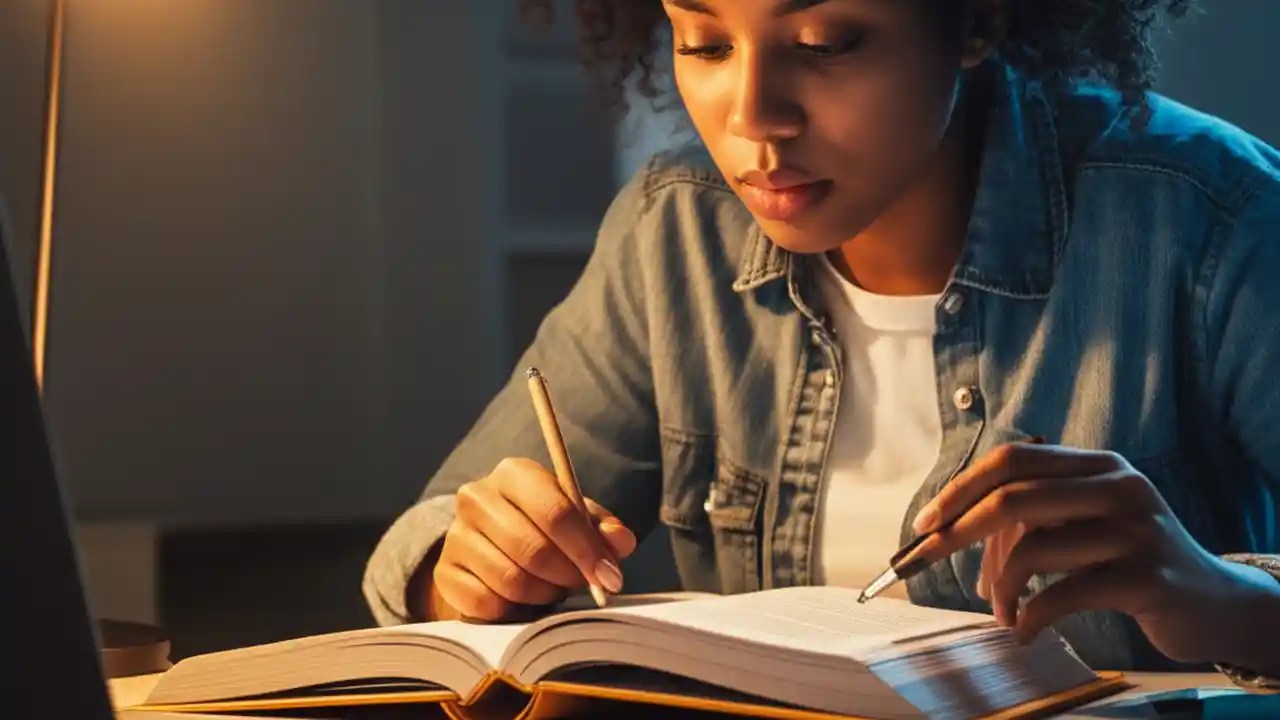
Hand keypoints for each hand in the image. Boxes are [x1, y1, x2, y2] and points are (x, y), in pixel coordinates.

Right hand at [426, 457, 635, 621]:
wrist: (488, 548)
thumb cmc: (542, 528)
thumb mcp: (576, 519)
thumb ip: (601, 528)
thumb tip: (620, 542)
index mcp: (514, 473)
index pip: (555, 512)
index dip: (586, 549)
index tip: (609, 576)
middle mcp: (477, 496)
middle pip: (533, 549)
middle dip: (567, 575)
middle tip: (582, 585)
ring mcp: (455, 535)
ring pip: (512, 580)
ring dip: (542, 594)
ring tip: (551, 588)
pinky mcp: (444, 573)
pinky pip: (487, 603)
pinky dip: (512, 609)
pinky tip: (519, 599)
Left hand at [910, 442, 1273, 665]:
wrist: (1212, 602)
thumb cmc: (1129, 560)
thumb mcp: (1085, 523)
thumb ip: (1030, 517)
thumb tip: (948, 532)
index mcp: (1099, 465)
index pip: (1013, 458)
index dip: (960, 488)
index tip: (925, 523)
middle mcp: (1120, 487)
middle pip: (1013, 498)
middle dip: (958, 532)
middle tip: (926, 561)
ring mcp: (1137, 530)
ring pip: (1033, 550)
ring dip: (1000, 588)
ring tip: (1001, 612)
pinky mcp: (1146, 578)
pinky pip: (1062, 596)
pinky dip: (1029, 616)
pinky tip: (1023, 630)